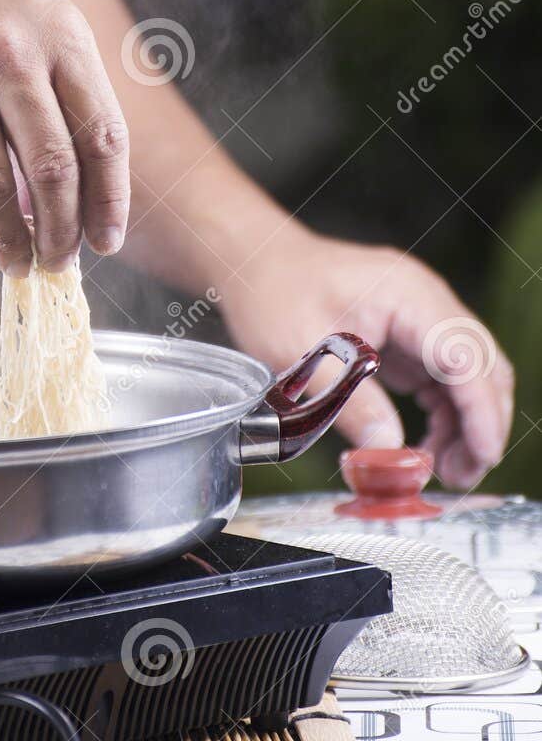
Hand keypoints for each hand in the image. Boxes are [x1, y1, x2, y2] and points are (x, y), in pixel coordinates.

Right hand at [0, 0, 130, 274]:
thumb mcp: (46, 30)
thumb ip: (68, 104)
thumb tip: (82, 208)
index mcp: (61, 38)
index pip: (101, 135)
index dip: (109, 200)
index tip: (106, 241)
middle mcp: (11, 54)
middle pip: (52, 166)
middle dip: (60, 230)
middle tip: (59, 263)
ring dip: (10, 239)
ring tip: (20, 265)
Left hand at [217, 222, 513, 488]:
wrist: (256, 263)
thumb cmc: (272, 293)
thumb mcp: (299, 352)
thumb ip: (348, 403)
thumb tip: (387, 452)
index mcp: (407, 295)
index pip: (465, 356)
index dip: (481, 409)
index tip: (483, 454)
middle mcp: (425, 302)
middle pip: (482, 366)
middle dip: (483, 424)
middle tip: (462, 477)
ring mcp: (420, 318)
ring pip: (469, 377)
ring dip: (467, 425)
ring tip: (446, 472)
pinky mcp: (408, 336)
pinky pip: (445, 379)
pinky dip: (446, 416)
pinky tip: (429, 448)